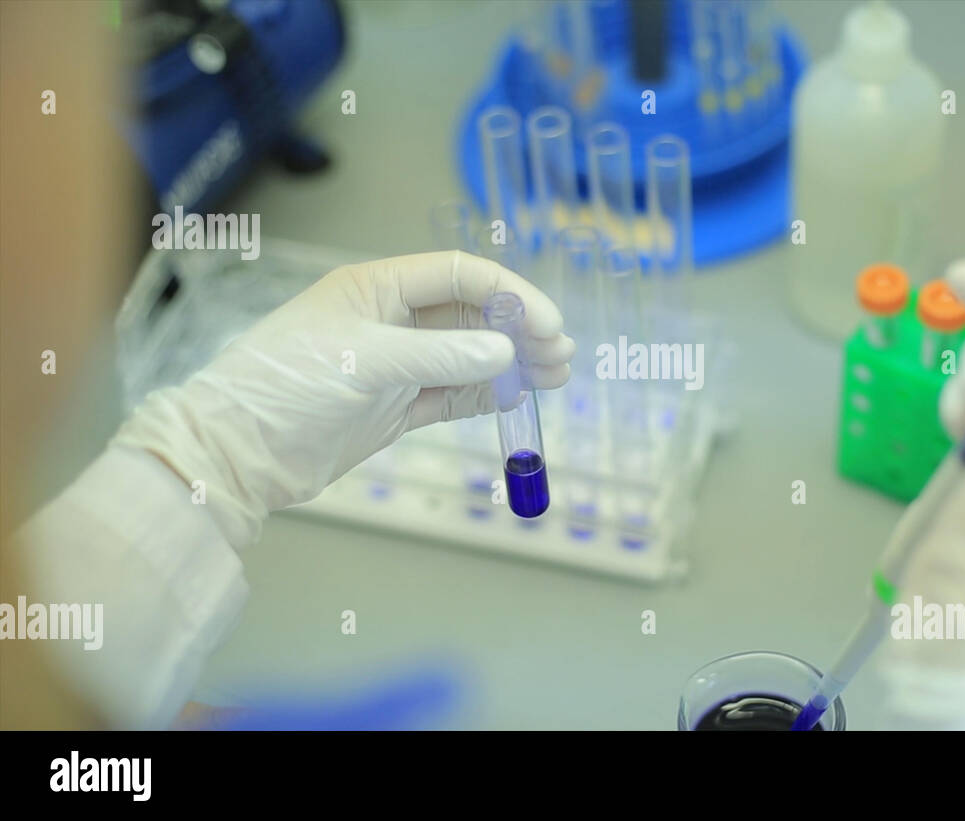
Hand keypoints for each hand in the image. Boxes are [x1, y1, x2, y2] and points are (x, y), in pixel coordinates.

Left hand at [114, 251, 572, 547]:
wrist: (239, 455)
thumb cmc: (288, 387)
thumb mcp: (365, 361)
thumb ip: (440, 355)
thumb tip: (507, 351)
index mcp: (378, 287)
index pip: (459, 275)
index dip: (509, 294)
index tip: (548, 324)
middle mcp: (392, 320)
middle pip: (472, 314)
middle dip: (520, 330)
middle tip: (561, 355)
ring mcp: (398, 365)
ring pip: (470, 356)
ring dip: (512, 363)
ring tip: (554, 377)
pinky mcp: (397, 406)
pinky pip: (455, 394)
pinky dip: (487, 395)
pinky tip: (517, 397)